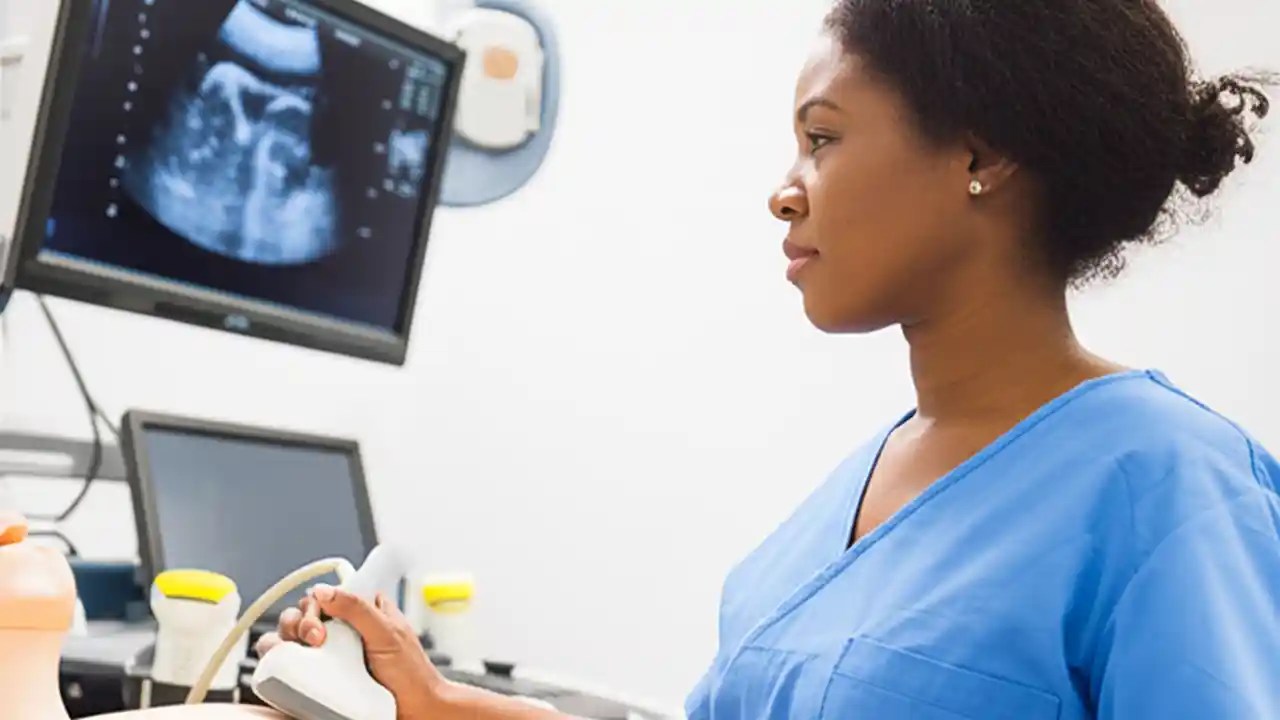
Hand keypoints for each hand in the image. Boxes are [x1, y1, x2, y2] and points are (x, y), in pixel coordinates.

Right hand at [255, 585, 445, 717]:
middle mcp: (345, 630)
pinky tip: (286, 670)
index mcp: (363, 611)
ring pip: (294, 640)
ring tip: (296, 656)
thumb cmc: (411, 674)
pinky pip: (296, 667)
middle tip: (314, 641)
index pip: (325, 597)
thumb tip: (323, 591)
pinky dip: (284, 666)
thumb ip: (357, 609)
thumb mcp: (387, 633)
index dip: (314, 606)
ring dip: (285, 643)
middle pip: (304, 616)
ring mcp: (333, 655)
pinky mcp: (324, 678)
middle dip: (298, 624)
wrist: (416, 712)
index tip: (317, 625)